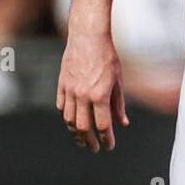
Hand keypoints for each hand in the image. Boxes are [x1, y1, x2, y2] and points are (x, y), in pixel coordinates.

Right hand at [56, 29, 128, 152]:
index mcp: (99, 95)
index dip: (106, 139)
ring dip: (75, 133)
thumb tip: (123, 123)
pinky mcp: (62, 84)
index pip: (103, 125)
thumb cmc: (107, 57)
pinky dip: (66, 117)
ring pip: (69, 120)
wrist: (87, 36)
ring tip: (82, 140)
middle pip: (83, 127)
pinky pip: (61, 106)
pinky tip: (71, 122)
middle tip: (95, 148)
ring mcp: (70, 90)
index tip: (109, 146)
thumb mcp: (118, 81)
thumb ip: (119, 104)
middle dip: (90, 141)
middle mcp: (83, 96)